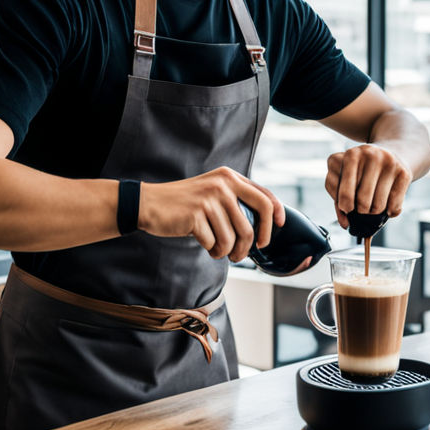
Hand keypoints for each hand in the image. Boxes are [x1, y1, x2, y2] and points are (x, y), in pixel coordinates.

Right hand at [140, 167, 284, 262]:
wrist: (151, 204)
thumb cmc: (185, 203)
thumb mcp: (213, 190)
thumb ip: (235, 199)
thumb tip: (262, 225)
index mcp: (230, 177)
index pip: (264, 196)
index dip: (277, 214)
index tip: (279, 227)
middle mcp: (222, 184)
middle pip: (254, 220)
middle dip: (255, 241)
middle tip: (247, 253)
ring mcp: (209, 199)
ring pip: (234, 237)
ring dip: (228, 251)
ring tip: (219, 251)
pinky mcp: (196, 215)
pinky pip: (215, 243)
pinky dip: (212, 250)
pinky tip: (206, 246)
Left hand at [325, 144, 411, 229]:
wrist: (390, 155)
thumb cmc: (362, 172)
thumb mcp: (345, 180)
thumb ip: (339, 202)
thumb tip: (346, 224)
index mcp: (350, 155)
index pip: (344, 193)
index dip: (344, 207)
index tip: (347, 208)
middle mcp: (369, 154)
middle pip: (363, 201)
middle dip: (361, 211)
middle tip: (362, 207)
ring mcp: (388, 161)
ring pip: (378, 205)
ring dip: (375, 212)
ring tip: (374, 203)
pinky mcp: (403, 171)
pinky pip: (394, 205)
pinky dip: (390, 211)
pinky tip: (388, 203)